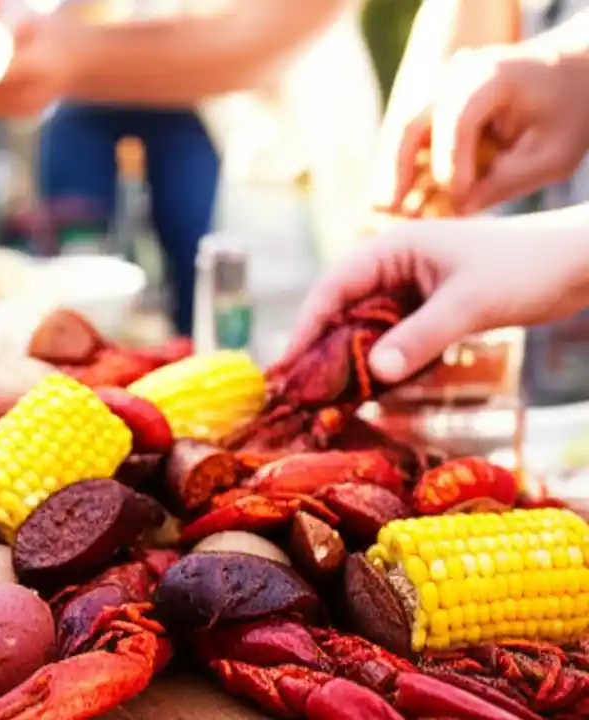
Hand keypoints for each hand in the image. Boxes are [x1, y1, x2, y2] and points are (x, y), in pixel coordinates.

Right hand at [289, 210, 588, 383]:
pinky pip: (393, 337)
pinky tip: (375, 389)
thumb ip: (419, 338)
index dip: (307, 325)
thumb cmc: (525, 269)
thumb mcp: (469, 305)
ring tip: (330, 396)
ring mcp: (412, 288)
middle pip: (343, 308)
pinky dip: (383, 361)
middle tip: (302, 390)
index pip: (333, 286)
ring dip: (351, 359)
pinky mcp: (430, 309)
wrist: (579, 263)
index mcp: (393, 248)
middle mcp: (394, 266)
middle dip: (323, 347)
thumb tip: (374, 374)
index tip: (288, 364)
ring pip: (366, 326)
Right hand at [386, 44, 588, 215]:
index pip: (458, 121)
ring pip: (400, 135)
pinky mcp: (430, 109)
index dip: (453, 163)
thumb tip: (458, 207)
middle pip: (411, 124)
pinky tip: (399, 206)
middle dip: (396, 170)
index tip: (459, 200)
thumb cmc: (566, 113)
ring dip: (390, 175)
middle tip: (385, 208)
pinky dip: (402, 174)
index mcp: (490, 77)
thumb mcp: (552, 154)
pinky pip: (408, 143)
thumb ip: (507, 181)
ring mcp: (436, 90)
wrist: (566, 75)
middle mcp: (452, 76)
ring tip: (382, 213)